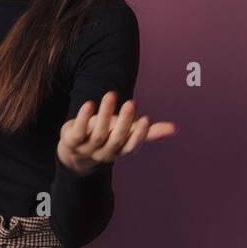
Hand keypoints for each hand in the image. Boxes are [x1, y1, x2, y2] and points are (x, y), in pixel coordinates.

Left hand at [57, 92, 177, 175]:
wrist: (74, 150)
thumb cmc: (107, 137)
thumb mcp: (126, 134)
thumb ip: (148, 132)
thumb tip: (174, 129)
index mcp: (120, 152)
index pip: (131, 147)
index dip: (139, 135)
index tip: (146, 119)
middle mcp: (105, 153)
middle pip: (116, 139)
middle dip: (124, 121)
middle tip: (131, 103)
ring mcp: (88, 149)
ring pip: (98, 133)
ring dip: (105, 114)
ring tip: (111, 94)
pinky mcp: (72, 141)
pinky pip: (78, 131)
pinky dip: (83, 117)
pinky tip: (90, 103)